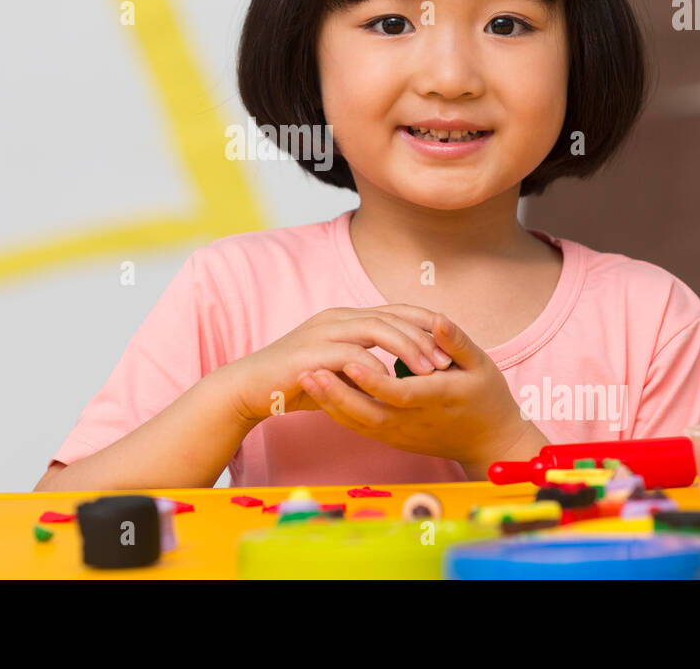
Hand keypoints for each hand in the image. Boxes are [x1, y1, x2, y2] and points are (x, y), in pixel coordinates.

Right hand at [224, 305, 454, 425]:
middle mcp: (336, 318)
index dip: (424, 325)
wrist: (249, 388)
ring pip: (376, 328)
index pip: (394, 310)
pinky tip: (394, 384)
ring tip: (430, 370)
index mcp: (345, 318)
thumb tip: (396, 378)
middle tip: (448, 359)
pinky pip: (352, 354)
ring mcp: (323, 332)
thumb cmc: (294, 383)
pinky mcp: (311, 353)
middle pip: (391, 315)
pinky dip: (377, 367)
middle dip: (424, 336)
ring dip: (407, 348)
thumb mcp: (338, 371)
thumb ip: (363, 368)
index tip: (450, 345)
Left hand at [296, 308, 536, 467]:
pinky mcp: (393, 438)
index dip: (373, 381)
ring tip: (305, 378)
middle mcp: (416, 420)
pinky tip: (319, 391)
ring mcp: (402, 433)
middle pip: (370, 413)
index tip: (349, 361)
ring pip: (360, 424)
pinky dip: (338, 412)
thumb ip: (456, 342)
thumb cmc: (487, 397)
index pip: (400, 393)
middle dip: (337, 394)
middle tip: (309, 372)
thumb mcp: (481, 365)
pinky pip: (361, 427)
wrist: (488, 441)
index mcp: (438, 398)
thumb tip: (437, 320)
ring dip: (331, 403)